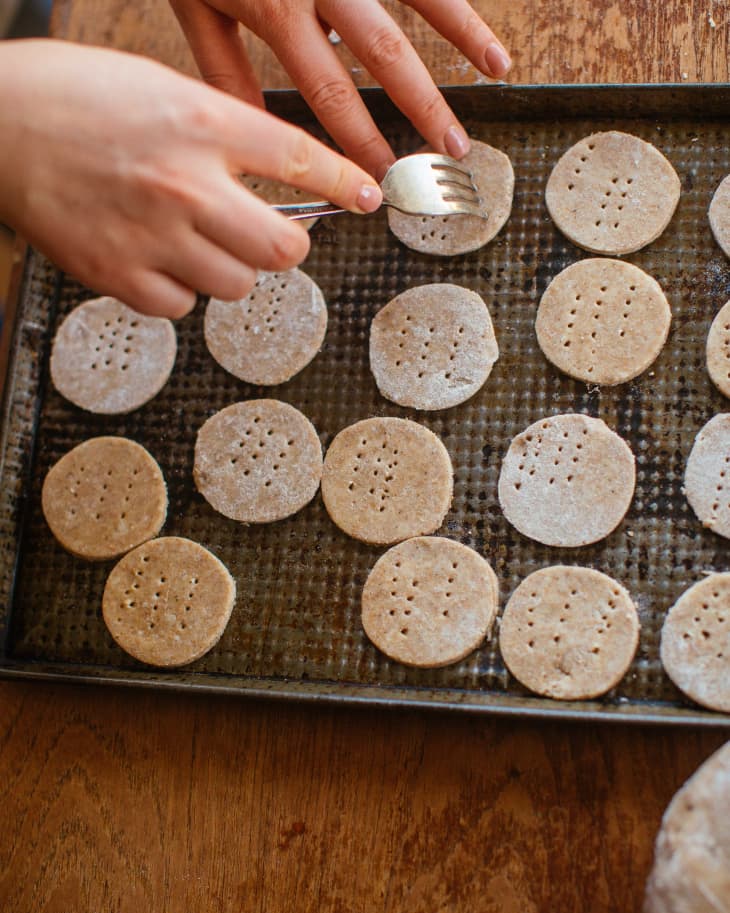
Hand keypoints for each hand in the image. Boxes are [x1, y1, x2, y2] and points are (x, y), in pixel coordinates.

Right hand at [0, 40, 381, 317]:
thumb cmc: (73, 96)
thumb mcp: (161, 87)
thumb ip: (222, 131)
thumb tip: (272, 169)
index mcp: (200, 123)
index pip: (300, 159)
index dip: (346, 182)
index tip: (368, 197)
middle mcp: (184, 183)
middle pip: (281, 248)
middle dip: (287, 246)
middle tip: (273, 238)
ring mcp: (152, 235)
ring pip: (237, 285)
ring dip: (231, 269)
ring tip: (198, 241)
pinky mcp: (119, 275)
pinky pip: (182, 305)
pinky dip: (180, 289)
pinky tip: (159, 259)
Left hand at [170, 0, 511, 177]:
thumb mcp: (196, 4)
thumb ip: (224, 68)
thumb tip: (251, 132)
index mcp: (277, 9)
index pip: (329, 92)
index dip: (361, 139)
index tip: (383, 177)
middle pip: (383, 52)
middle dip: (423, 105)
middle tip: (450, 148)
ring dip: (463, 35)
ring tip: (498, 71)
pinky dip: (455, 0)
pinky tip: (483, 20)